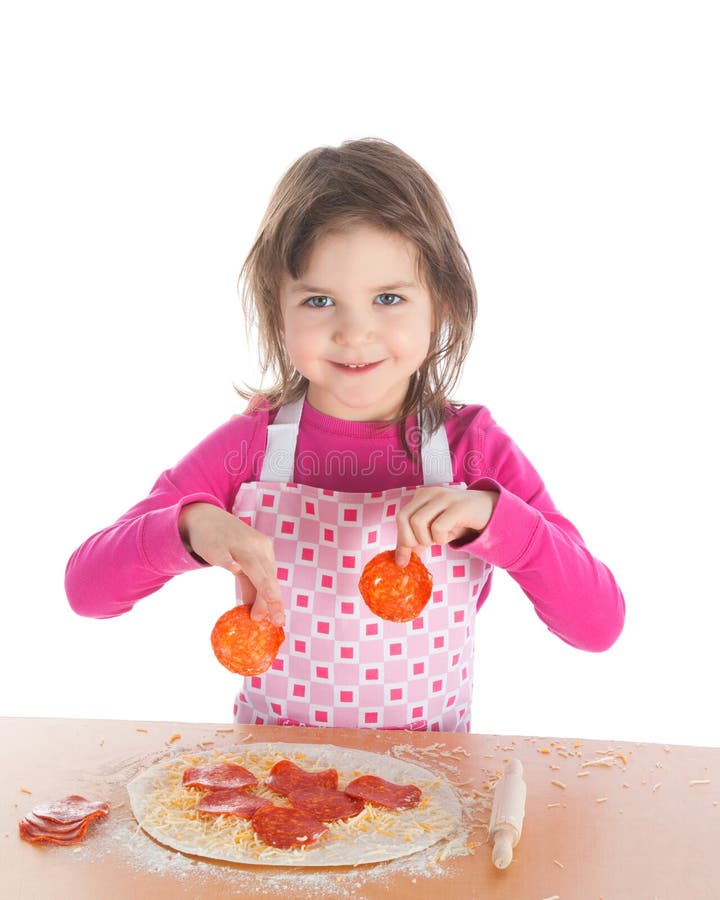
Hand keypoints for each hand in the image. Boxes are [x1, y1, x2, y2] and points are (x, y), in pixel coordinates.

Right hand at [178, 502, 284, 625]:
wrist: (205, 518)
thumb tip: (258, 614)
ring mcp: (237, 543)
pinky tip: (234, 568)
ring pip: (252, 566)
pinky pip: (224, 554)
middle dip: (273, 598)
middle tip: (278, 620)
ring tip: (262, 611)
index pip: (272, 578)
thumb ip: (251, 586)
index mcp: (264, 550)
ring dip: (261, 586)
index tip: (278, 621)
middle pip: (267, 574)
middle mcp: (255, 545)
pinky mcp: (217, 544)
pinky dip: (229, 561)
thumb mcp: (244, 563)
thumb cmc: (229, 543)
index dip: (275, 600)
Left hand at [394, 487, 498, 566]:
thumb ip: (418, 539)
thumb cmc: (460, 520)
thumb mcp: (435, 529)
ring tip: (441, 538)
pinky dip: (441, 538)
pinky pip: (438, 527)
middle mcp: (430, 493)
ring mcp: (443, 498)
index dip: (400, 540)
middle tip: (426, 547)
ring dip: (427, 538)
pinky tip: (452, 534)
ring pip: (418, 522)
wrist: (489, 510)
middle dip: (410, 540)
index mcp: (421, 496)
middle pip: (404, 518)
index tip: (402, 560)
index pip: (401, 517)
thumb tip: (401, 559)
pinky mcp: (457, 507)